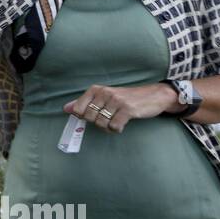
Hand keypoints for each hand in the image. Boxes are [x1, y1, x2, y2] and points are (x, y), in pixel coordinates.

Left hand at [62, 82, 180, 132]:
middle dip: (98, 123)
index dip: (85, 117)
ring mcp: (116, 101)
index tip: (96, 114)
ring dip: (108, 127)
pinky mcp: (127, 109)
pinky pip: (114, 127)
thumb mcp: (104, 97)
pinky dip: (117, 129)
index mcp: (96, 89)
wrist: (154, 95)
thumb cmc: (126, 98)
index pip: (79, 109)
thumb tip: (66, 109)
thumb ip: (84, 102)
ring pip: (101, 123)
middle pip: (89, 118)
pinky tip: (123, 123)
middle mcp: (105, 93)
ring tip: (116, 121)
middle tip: (109, 118)